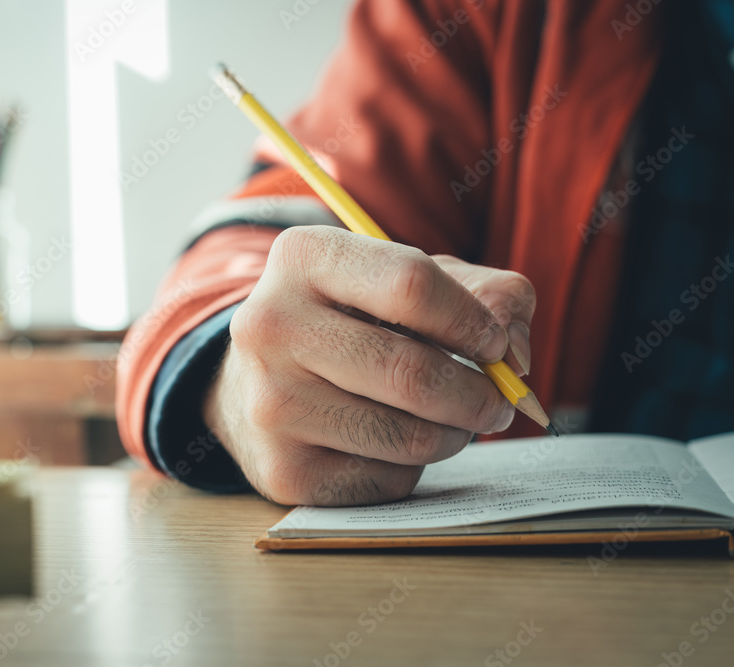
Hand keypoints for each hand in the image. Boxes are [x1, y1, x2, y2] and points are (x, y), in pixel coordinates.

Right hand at [202, 225, 535, 505]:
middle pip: (412, 372)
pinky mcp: (282, 468)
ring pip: (407, 436)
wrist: (257, 381)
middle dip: (478, 395)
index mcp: (303, 257)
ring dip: (452, 435)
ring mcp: (269, 402)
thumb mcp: (407, 279)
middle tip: (497, 402)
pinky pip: (386, 480)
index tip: (496, 345)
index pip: (411, 285)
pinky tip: (391, 443)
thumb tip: (515, 354)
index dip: (473, 321)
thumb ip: (483, 293)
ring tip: (450, 421)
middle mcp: (271, 325)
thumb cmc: (351, 321)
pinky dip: (411, 468)